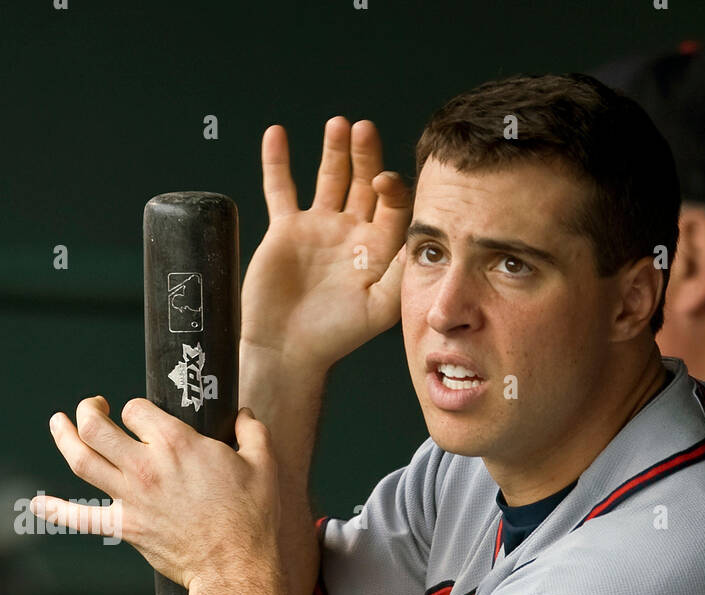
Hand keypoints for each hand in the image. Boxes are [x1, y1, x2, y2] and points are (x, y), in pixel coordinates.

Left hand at [35, 396, 285, 594]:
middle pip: (96, 425)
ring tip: (58, 424)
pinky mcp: (126, 527)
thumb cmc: (251, 518)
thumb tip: (243, 415)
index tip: (145, 417)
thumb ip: (253, 432)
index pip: (137, 408)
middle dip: (89, 410)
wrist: (237, 566)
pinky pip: (82, 517)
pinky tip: (38, 505)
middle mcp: (147, 465)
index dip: (138, 408)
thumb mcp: (264, 465)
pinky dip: (56, 511)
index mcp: (178, 444)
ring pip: (81, 459)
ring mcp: (132, 497)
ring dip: (62, 437)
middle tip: (93, 407)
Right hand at [241, 118, 411, 371]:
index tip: (384, 179)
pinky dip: (277, 161)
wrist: (289, 349)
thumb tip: (416, 238)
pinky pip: (280, 188)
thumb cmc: (336, 336)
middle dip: (366, 156)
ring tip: (338, 125)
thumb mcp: (379, 307)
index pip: (393, 205)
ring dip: (334, 150)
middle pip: (363, 182)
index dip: (391, 187)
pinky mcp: (286, 230)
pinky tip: (277, 133)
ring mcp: (318, 228)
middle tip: (365, 129)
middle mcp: (351, 233)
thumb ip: (398, 271)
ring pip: (328, 178)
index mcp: (378, 249)